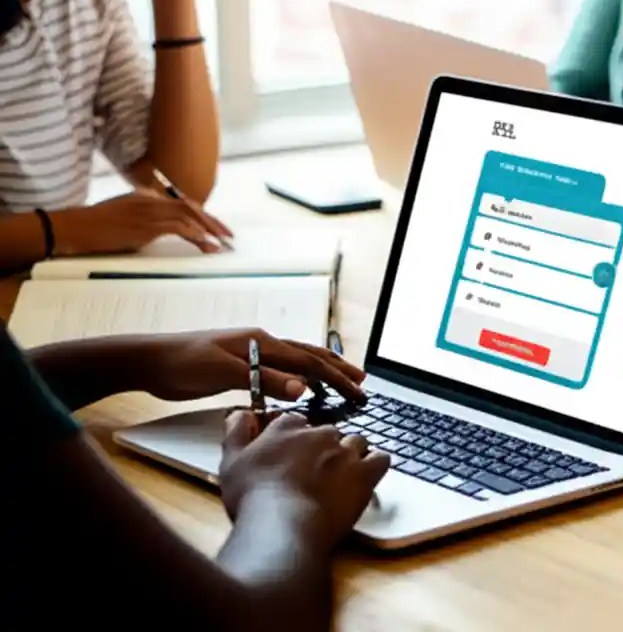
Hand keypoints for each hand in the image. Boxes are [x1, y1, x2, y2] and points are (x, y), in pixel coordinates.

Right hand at [50, 191, 230, 254]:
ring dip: (208, 231)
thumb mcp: (124, 219)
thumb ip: (146, 222)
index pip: (182, 204)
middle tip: (227, 235)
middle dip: (212, 222)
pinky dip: (194, 235)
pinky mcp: (145, 225)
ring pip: (188, 217)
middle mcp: (150, 200)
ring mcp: (148, 211)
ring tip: (221, 243)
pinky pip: (178, 228)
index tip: (215, 228)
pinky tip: (205, 244)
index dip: (202, 215)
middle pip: (190, 207)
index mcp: (147, 197)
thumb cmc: (96, 228)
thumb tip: (165, 233)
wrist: (75, 228)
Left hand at [139, 328, 366, 403]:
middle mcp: (262, 344)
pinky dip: (301, 376)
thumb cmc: (181, 364)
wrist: (148, 361)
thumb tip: (303, 387)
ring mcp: (252, 354)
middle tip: (363, 383)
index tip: (358, 391)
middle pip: (310, 355)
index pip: (308, 360)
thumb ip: (263, 379)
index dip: (336, 377)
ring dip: (323, 370)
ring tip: (344, 379)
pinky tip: (304, 384)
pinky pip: (282, 369)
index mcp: (262, 342)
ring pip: (298, 360)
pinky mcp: (242, 366)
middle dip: (338, 369)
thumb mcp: (223, 372)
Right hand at [220, 412, 389, 550]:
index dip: (295, 439)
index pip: (296, 422)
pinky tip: (366, 477)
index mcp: (288, 428)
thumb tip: (240, 413)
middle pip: (328, 433)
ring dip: (351, 456)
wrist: (283, 526)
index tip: (291, 455)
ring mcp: (345, 452)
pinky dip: (375, 465)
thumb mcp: (231, 463)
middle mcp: (320, 434)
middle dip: (324, 449)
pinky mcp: (365, 474)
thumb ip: (236, 433)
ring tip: (340, 478)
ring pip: (356, 443)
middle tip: (314, 473)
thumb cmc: (254, 499)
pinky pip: (381, 459)